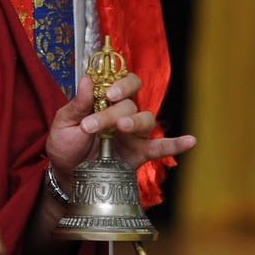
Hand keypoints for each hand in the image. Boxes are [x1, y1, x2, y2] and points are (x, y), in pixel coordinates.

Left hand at [43, 72, 195, 181]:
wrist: (66, 175)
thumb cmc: (66, 146)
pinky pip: (161, 147)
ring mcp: (134, 134)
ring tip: (121, 129)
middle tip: (92, 126)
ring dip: (135, 122)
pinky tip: (190, 141)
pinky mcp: (140, 153)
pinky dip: (176, 144)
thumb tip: (87, 79)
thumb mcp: (64, 123)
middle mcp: (124, 114)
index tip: (108, 94)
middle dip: (112, 113)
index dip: (121, 84)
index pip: (123, 83)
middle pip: (131, 104)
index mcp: (106, 101)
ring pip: (146, 119)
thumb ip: (77, 104)